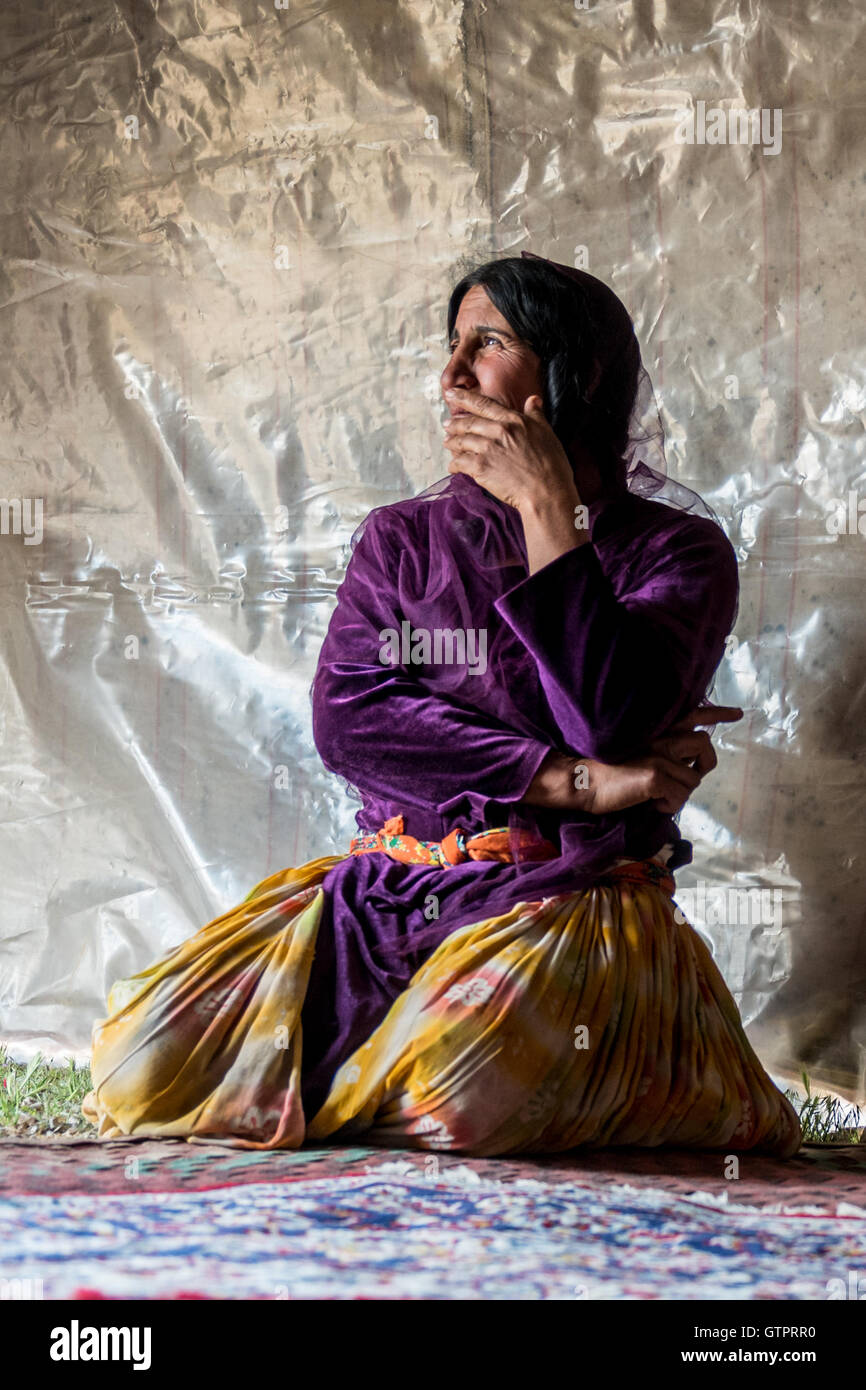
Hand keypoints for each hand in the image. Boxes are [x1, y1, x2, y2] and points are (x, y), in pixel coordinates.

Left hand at [443, 387, 576, 515]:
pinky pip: (460, 462)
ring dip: (452, 442)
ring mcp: (488, 449)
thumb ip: (536, 415)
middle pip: (469, 423)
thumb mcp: (547, 433)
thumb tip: (534, 399)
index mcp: (514, 421)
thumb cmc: (552, 465)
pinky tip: (453, 467)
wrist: (547, 492)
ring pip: (462, 441)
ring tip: (447, 443)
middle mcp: (499, 431)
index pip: (484, 404)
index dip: (465, 398)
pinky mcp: (481, 468)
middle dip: (454, 423)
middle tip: (446, 424)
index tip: (452, 394)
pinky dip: (454, 464)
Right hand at [524, 704, 742, 815]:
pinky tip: (652, 804)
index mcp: (656, 729)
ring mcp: (659, 755)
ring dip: (679, 793)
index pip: (692, 714)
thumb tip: (684, 767)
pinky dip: (668, 806)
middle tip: (691, 775)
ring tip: (658, 797)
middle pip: (703, 745)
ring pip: (693, 779)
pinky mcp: (656, 776)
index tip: (737, 714)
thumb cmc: (606, 770)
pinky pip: (679, 797)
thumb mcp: (634, 750)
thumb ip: (659, 750)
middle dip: (704, 765)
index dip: (716, 714)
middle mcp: (661, 737)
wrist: (582, 781)